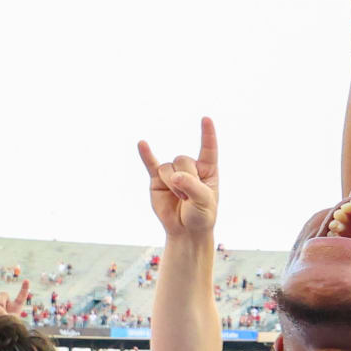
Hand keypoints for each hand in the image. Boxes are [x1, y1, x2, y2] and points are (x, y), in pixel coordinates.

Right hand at [140, 120, 219, 252]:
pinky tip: (142, 144)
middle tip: (188, 198)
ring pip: (168, 167)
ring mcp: (172, 172)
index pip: (208, 148)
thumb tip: (173, 175)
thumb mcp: (204, 202)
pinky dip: (146, 154)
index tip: (206, 119)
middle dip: (185, 179)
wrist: (185, 231)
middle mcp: (190, 167)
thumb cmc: (201, 215)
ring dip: (172, 184)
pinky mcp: (157, 180)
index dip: (207, 134)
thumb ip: (192, 186)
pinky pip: (151, 164)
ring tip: (180, 199)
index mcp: (207, 169)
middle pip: (183, 159)